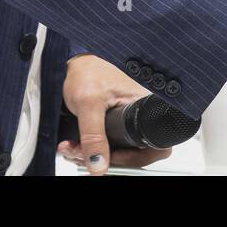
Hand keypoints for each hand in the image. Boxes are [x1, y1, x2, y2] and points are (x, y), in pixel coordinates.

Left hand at [58, 54, 171, 174]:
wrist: (76, 60)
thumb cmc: (88, 71)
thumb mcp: (88, 104)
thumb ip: (93, 136)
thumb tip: (99, 166)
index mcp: (146, 106)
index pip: (154, 147)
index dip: (132, 159)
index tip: (108, 159)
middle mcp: (141, 114)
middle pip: (134, 153)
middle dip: (105, 159)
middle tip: (81, 155)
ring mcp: (129, 119)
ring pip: (119, 151)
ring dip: (94, 156)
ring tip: (72, 148)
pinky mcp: (117, 122)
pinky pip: (110, 144)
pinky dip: (92, 149)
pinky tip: (76, 145)